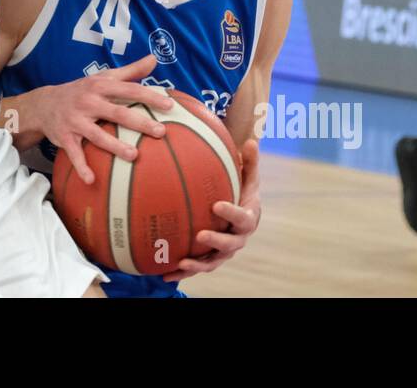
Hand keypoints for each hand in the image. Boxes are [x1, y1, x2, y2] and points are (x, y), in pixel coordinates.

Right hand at [30, 55, 169, 184]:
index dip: (149, 97)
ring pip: (97, 135)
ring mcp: (76, 121)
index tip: (169, 105)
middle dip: (139, 122)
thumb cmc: (82, 90)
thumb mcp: (103, 77)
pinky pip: (75, 153)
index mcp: (100, 87)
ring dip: (115, 146)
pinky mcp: (65, 137)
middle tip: (161, 132)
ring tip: (134, 156)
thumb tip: (154, 59)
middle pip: (117, 112)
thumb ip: (130, 71)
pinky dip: (82, 166)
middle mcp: (88, 102)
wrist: (43, 104)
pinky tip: (92, 180)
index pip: (128, 90)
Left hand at [162, 139, 262, 281]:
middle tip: (200, 236)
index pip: (242, 218)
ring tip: (181, 262)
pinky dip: (182, 273)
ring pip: (212, 262)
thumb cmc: (243, 192)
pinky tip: (164, 275)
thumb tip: (252, 141)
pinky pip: (197, 268)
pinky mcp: (210, 259)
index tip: (217, 205)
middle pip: (229, 245)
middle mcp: (237, 239)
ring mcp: (223, 252)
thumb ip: (250, 162)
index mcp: (247, 219)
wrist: (241, 217)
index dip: (231, 213)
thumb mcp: (249, 177)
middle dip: (215, 242)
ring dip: (198, 265)